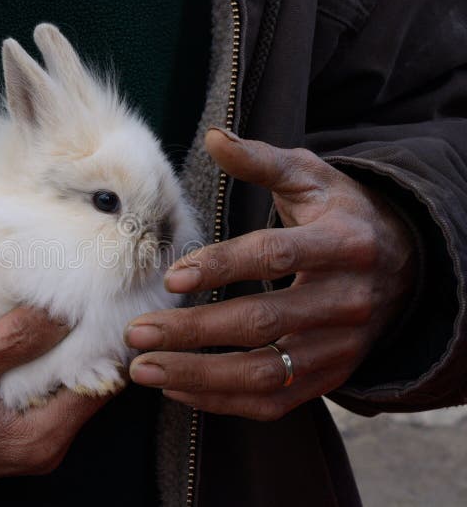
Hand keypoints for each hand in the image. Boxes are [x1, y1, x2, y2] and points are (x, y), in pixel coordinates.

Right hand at [0, 307, 109, 489]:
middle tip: (80, 294)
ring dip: (65, 348)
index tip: (100, 301)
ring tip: (59, 306)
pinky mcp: (17, 430)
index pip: (102, 382)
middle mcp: (45, 445)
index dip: (103, 339)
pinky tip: (34, 333)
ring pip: (69, 384)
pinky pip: (48, 390)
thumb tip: (64, 312)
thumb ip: (15, 339)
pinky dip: (45, 360)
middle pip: (91, 383)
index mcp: (40, 437)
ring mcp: (32, 439)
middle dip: (86, 339)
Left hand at [125, 128, 416, 419]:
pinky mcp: (329, 378)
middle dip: (193, 331)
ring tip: (143, 369)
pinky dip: (222, 400)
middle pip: (263, 322)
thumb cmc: (339, 216)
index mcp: (342, 242)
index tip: (171, 278)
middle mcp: (346, 300)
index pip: (276, 256)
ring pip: (265, 373)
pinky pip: (273, 402)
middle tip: (136, 331)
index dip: (222, 266)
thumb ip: (263, 161)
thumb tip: (213, 136)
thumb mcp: (311, 179)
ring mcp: (339, 347)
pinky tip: (177, 387)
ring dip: (199, 375)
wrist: (402, 267)